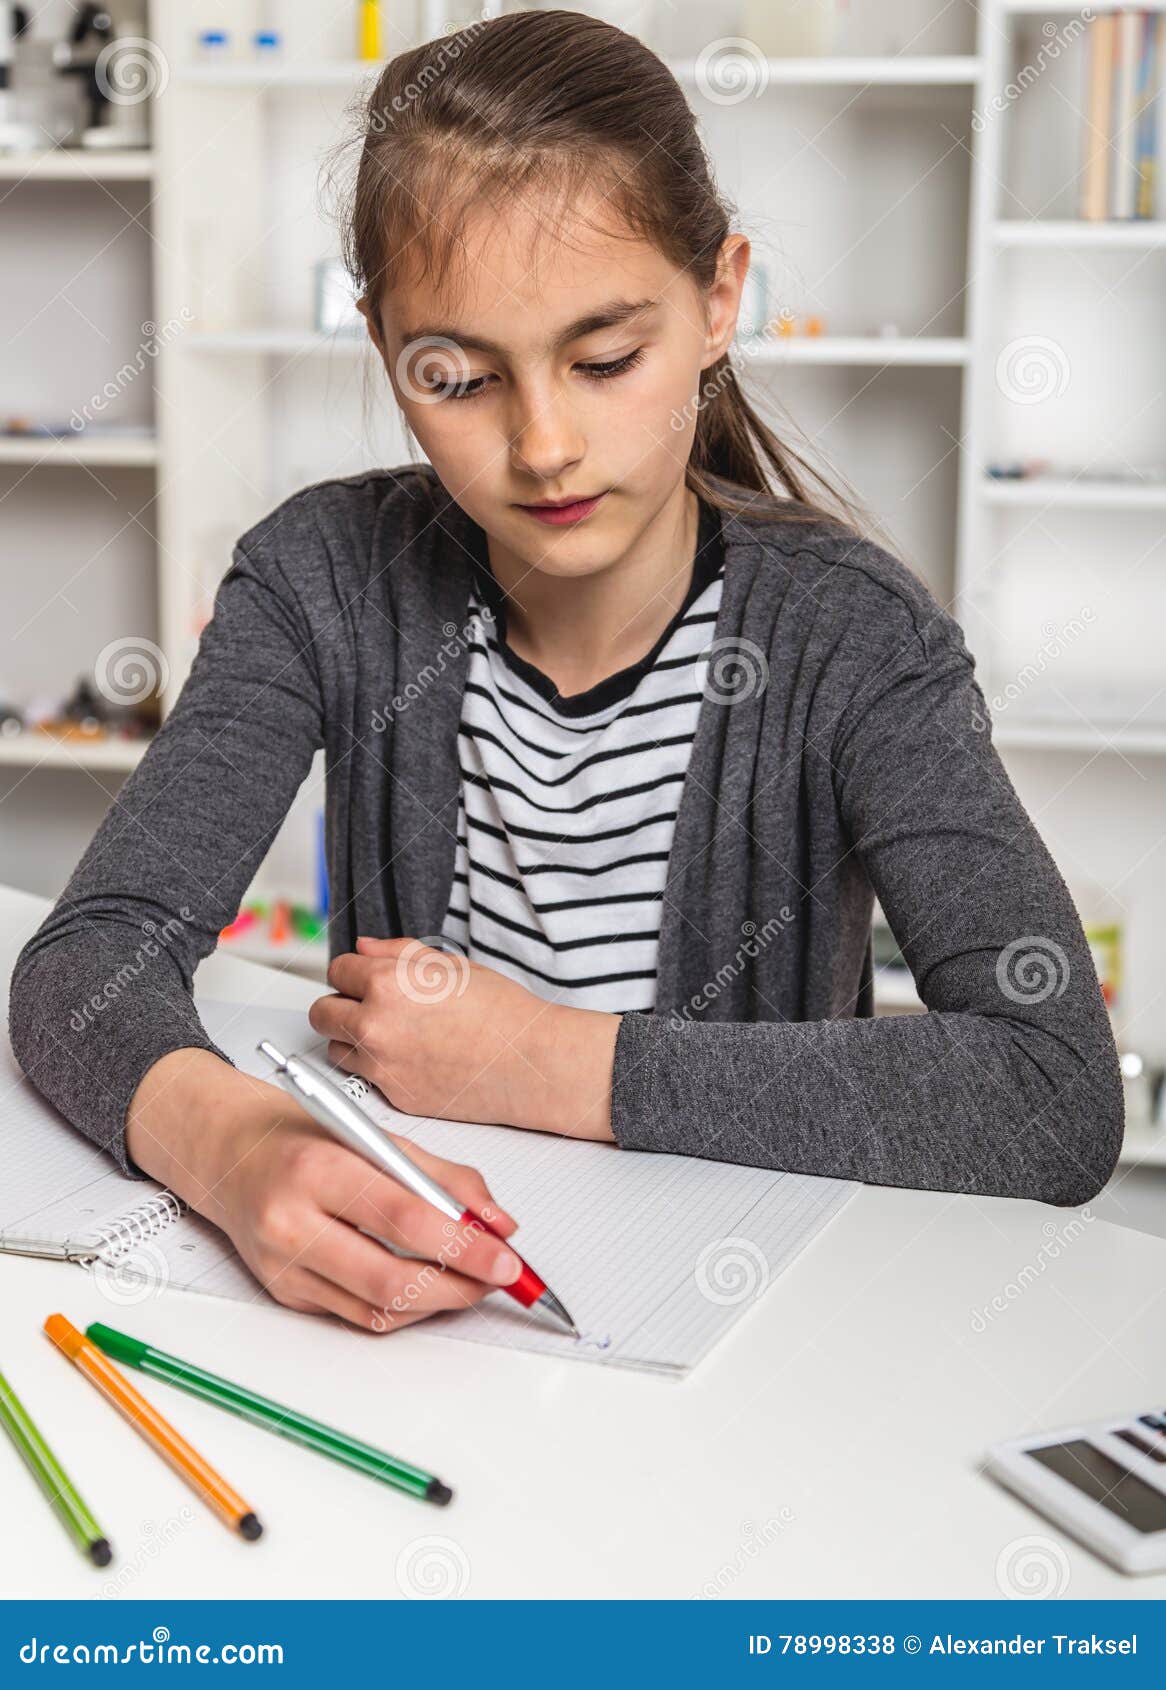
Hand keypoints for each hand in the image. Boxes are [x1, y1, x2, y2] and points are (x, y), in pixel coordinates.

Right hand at [126, 1048, 524, 1331]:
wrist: (227, 1153)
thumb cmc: (301, 1137)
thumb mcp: (377, 1136)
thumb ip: (444, 1178)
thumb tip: (500, 1224)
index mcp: (317, 1168)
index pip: (404, 1218)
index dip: (464, 1246)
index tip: (507, 1257)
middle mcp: (292, 1222)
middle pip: (390, 1278)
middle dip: (459, 1286)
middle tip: (498, 1278)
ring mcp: (283, 1266)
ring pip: (377, 1310)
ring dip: (437, 1303)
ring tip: (471, 1281)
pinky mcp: (284, 1293)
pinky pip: (357, 1316)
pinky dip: (404, 1307)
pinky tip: (427, 1286)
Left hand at [310, 936, 568, 1130]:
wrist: (528, 1063)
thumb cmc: (501, 1012)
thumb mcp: (451, 965)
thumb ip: (398, 952)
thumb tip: (365, 947)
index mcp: (386, 983)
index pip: (338, 970)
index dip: (355, 973)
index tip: (365, 980)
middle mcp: (375, 1025)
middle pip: (322, 1013)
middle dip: (340, 1006)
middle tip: (366, 1008)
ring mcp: (381, 1065)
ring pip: (336, 1049)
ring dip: (353, 1040)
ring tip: (390, 1036)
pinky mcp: (393, 1096)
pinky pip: (366, 1078)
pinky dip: (379, 1069)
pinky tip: (411, 1059)